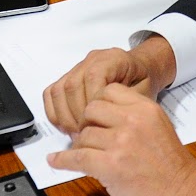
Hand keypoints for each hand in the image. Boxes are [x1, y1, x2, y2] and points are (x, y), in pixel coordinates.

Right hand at [42, 42, 174, 131]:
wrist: (141, 69)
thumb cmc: (143, 83)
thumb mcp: (144, 95)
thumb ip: (126, 107)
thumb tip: (106, 128)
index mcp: (114, 59)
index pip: (94, 77)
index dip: (91, 104)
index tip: (96, 127)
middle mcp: (93, 58)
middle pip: (73, 85)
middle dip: (76, 115)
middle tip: (83, 137)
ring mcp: (79, 66)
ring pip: (59, 89)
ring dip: (64, 116)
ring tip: (76, 134)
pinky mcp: (69, 75)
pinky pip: (52, 92)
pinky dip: (55, 112)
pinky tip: (67, 127)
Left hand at [47, 85, 195, 195]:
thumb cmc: (174, 170)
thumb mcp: (159, 128)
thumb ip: (135, 118)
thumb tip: (107, 119)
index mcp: (146, 109)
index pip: (109, 91)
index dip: (98, 103)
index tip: (95, 115)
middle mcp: (133, 121)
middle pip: (92, 109)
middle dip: (86, 122)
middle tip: (88, 134)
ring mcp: (121, 143)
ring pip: (84, 135)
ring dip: (79, 145)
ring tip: (81, 153)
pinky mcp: (111, 166)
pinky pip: (77, 157)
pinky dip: (63, 160)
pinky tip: (57, 160)